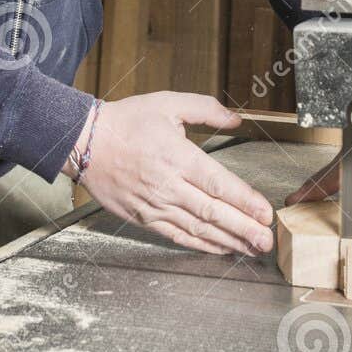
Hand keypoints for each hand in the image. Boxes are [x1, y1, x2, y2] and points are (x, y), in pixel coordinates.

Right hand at [70, 92, 274, 255]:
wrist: (84, 142)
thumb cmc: (126, 121)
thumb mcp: (168, 103)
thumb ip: (206, 109)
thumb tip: (236, 119)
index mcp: (177, 156)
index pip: (218, 184)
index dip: (244, 201)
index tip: (265, 213)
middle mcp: (167, 185)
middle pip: (212, 212)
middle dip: (244, 228)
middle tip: (267, 240)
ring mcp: (154, 205)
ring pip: (197, 228)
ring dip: (228, 241)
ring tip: (251, 248)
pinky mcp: (143, 218)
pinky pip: (176, 235)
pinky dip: (201, 244)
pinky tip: (220, 248)